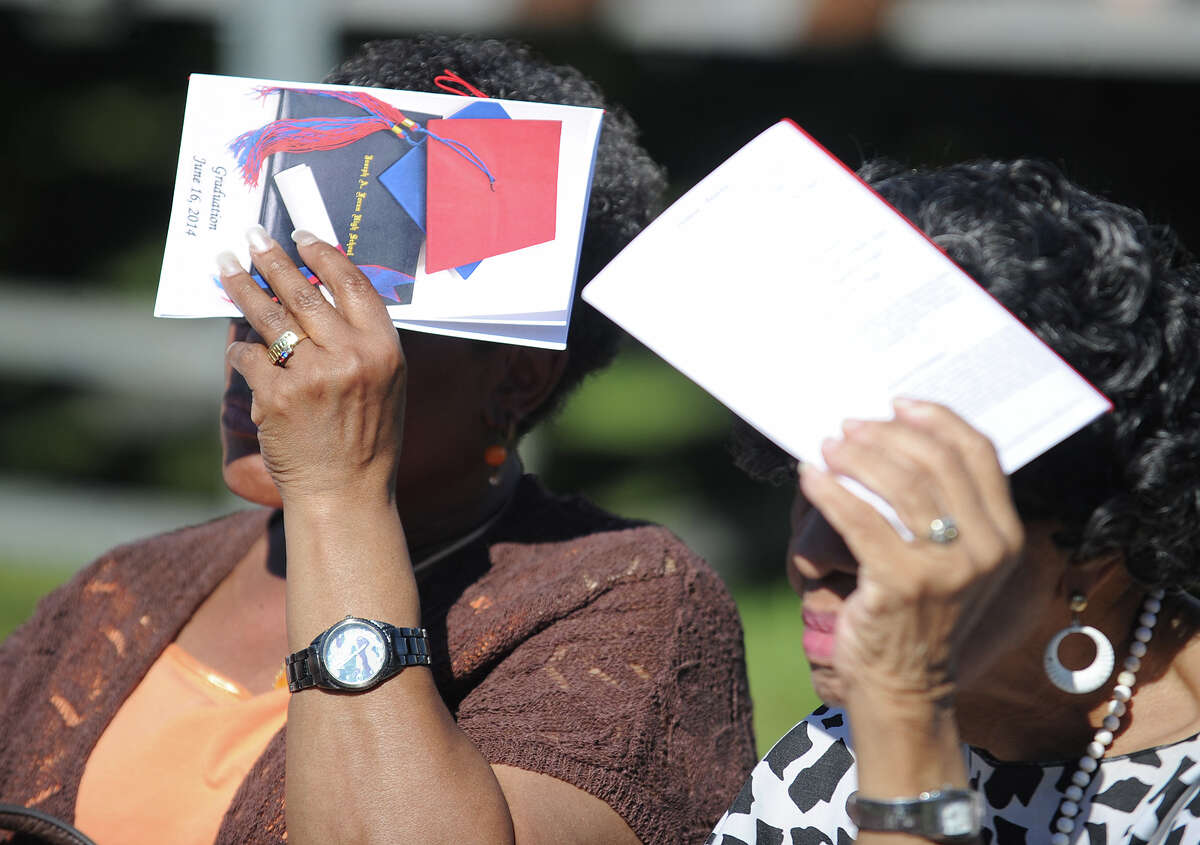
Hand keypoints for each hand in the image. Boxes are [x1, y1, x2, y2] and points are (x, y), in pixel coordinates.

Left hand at [217, 227, 405, 507]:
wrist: (345, 494)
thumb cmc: (366, 440)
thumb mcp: (384, 384)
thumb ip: (361, 341)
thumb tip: (317, 294)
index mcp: (384, 349)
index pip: (352, 284)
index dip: (323, 255)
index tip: (302, 237)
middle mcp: (350, 355)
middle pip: (304, 291)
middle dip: (273, 258)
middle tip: (252, 237)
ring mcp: (311, 374)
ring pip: (268, 314)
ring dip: (242, 286)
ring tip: (226, 266)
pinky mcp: (276, 395)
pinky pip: (249, 356)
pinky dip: (239, 351)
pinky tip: (237, 348)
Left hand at [800, 399, 1026, 704]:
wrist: (906, 686)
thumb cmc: (919, 614)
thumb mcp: (949, 560)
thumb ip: (941, 507)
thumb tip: (888, 436)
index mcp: (1004, 535)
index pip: (980, 454)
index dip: (938, 419)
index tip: (899, 404)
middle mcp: (985, 549)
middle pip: (937, 462)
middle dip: (888, 434)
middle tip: (849, 425)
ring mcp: (948, 568)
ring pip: (901, 485)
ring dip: (857, 456)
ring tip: (828, 446)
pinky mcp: (903, 583)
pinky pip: (861, 520)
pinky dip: (831, 491)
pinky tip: (810, 478)